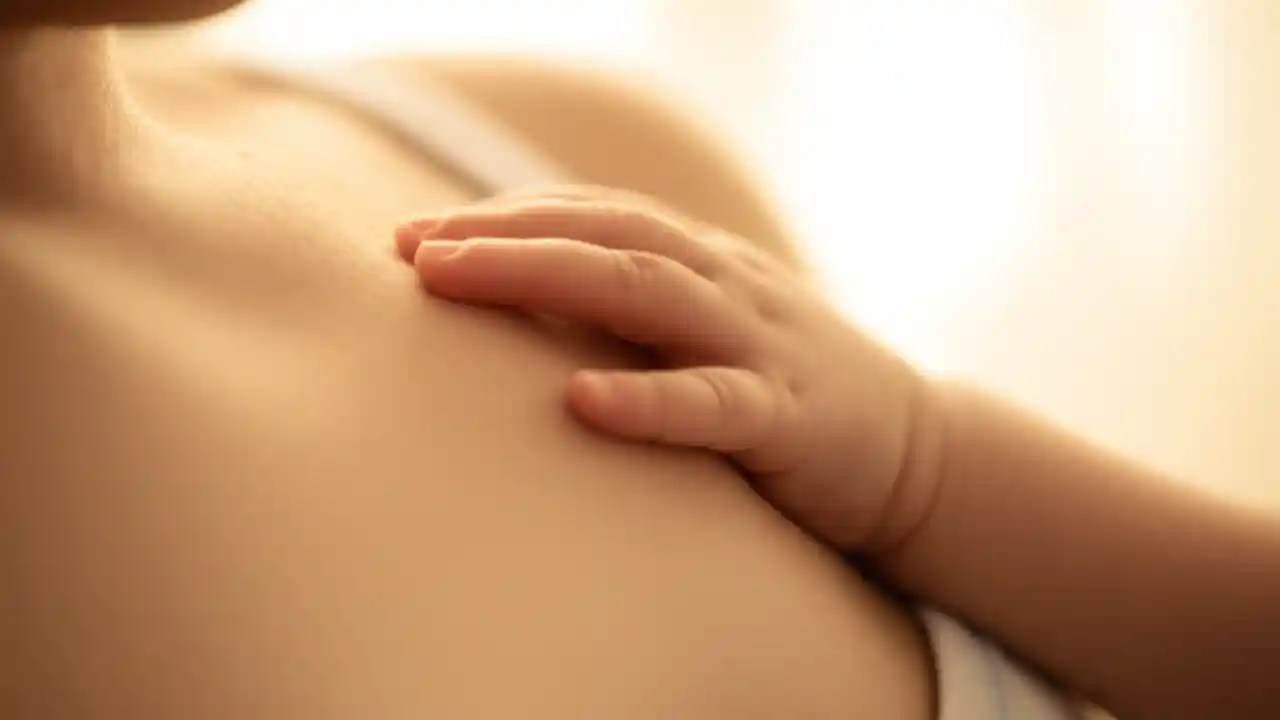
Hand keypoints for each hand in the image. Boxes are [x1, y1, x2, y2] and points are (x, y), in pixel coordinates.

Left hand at [394, 186, 941, 553]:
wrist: (921, 456)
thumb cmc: (787, 397)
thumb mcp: (712, 339)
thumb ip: (637, 319)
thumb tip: (523, 314)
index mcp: (704, 264)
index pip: (595, 215)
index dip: (504, 217)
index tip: (414, 235)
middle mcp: (727, 285)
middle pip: (606, 235)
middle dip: (502, 233)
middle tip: (411, 248)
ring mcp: (760, 344)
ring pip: (647, 290)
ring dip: (543, 275)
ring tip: (456, 280)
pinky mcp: (789, 419)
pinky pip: (716, 404)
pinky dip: (649, 398)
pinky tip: (581, 400)